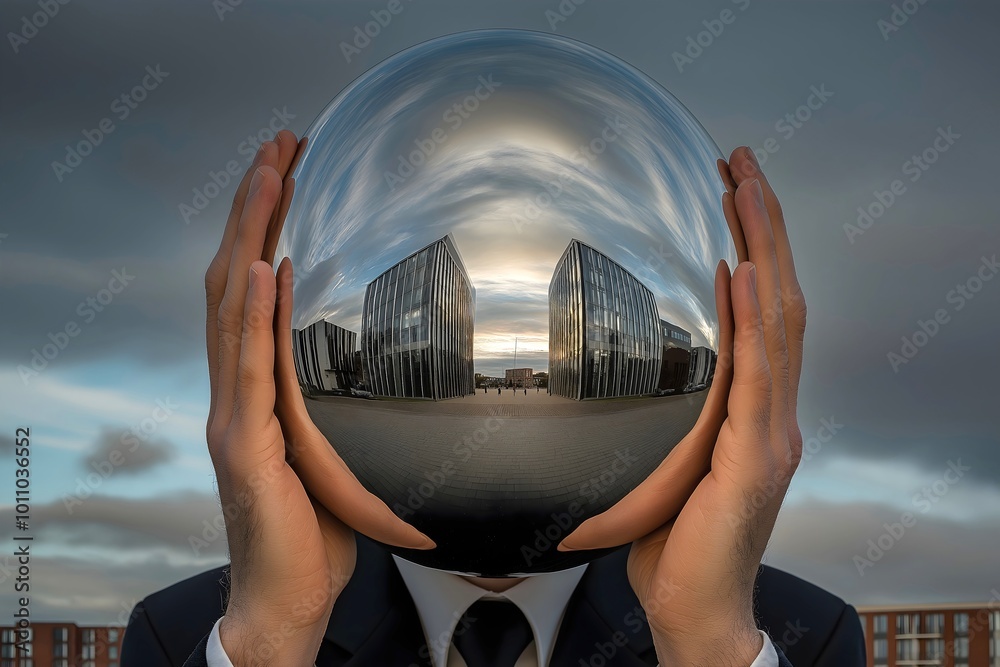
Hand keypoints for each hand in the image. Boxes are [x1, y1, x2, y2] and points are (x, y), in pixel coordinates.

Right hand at [204, 130, 434, 665]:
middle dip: (253, 205)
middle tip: (279, 142)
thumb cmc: (318, 523)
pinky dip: (252, 314)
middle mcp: (234, 387)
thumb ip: (342, 394)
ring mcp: (233, 413)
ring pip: (231, 306)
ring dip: (248, 233)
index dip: (264, 223)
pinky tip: (265, 267)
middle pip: (234, 276)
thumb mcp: (335, 440)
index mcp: (255, 384)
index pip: (253, 285)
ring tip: (269, 173)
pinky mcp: (244, 444)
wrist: (289, 591)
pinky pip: (248, 370)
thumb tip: (392, 360)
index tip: (289, 167)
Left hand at [558, 147, 805, 666]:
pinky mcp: (756, 460)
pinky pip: (757, 380)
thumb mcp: (662, 455)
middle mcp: (773, 409)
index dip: (752, 244)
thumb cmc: (673, 539)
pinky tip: (740, 273)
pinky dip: (753, 322)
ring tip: (745, 185)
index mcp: (752, 406)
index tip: (729, 188)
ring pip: (778, 321)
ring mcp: (771, 432)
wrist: (695, 607)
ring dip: (763, 247)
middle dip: (763, 222)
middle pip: (778, 296)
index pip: (760, 308)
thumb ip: (659, 408)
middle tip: (740, 159)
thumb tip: (609, 369)